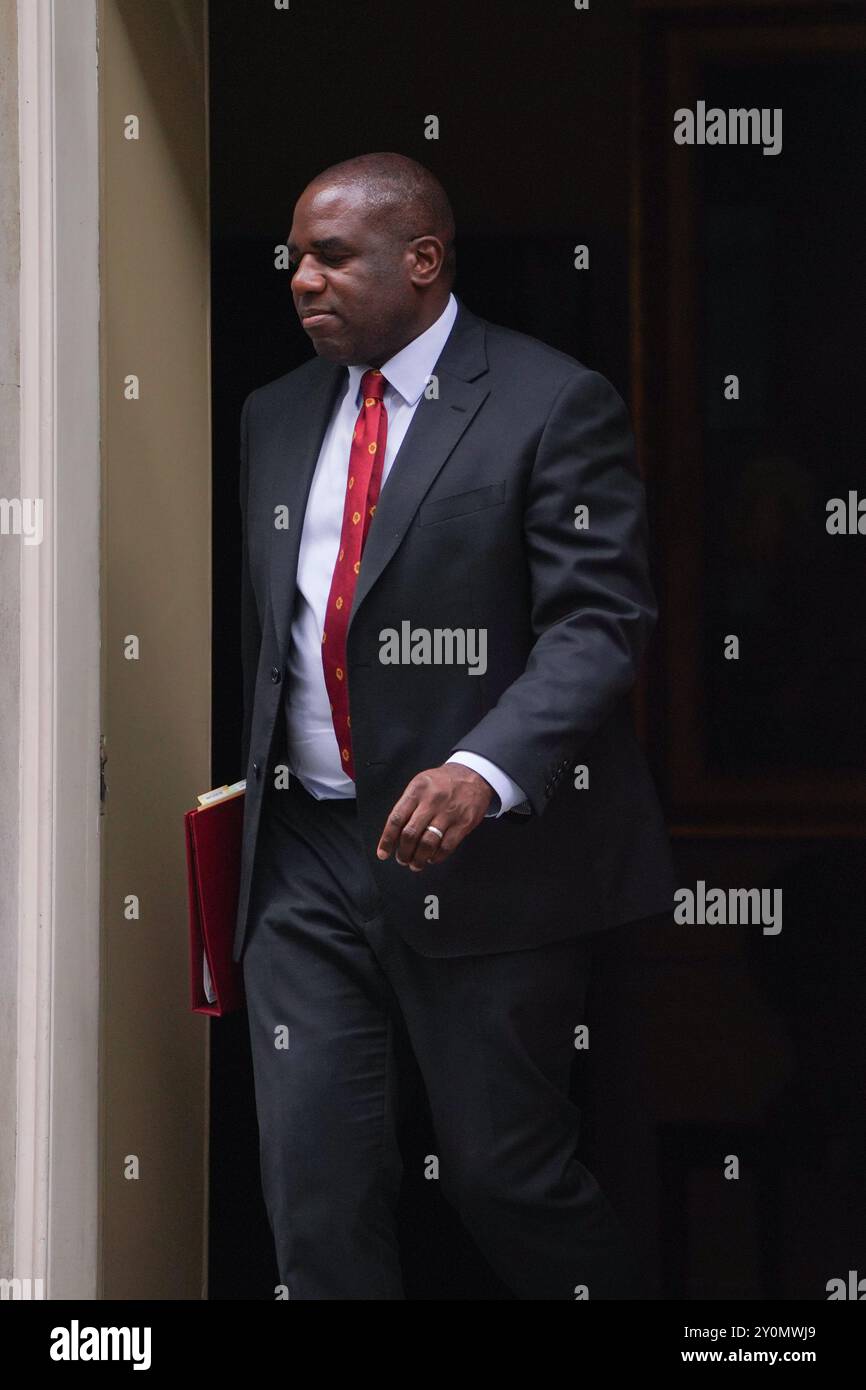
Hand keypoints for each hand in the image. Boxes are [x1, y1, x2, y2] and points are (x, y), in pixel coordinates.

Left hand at [376, 764, 493, 871]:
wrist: (473, 775)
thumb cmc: (443, 782)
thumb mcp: (421, 784)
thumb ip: (408, 805)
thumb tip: (394, 833)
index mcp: (417, 791)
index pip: (396, 819)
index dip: (387, 839)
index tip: (383, 853)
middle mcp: (431, 801)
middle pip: (411, 834)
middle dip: (404, 852)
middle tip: (402, 859)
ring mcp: (448, 813)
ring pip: (428, 843)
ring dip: (419, 858)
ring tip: (416, 863)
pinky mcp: (464, 823)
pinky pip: (447, 846)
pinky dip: (437, 856)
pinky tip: (432, 858)